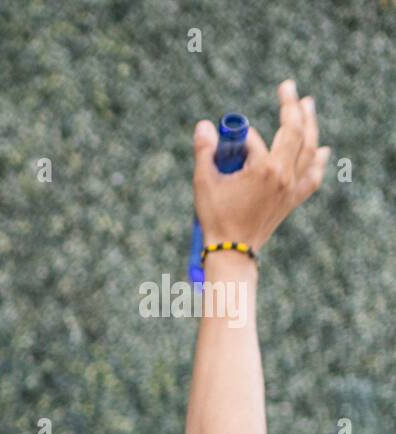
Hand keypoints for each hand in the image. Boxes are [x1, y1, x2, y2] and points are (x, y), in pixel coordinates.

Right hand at [193, 79, 329, 252]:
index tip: (232, 133)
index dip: (243, 135)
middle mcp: (285, 176)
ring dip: (310, 126)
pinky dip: (318, 161)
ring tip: (308, 106)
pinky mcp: (292, 200)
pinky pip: (313, 176)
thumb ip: (205, 151)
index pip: (258, 140)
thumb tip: (205, 125)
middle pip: (297, 133)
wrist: (233, 251)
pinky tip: (322, 150)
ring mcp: (292, 188)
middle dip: (293, 108)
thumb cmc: (216, 218)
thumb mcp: (204, 182)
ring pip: (310, 150)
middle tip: (289, 89)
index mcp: (265, 170)